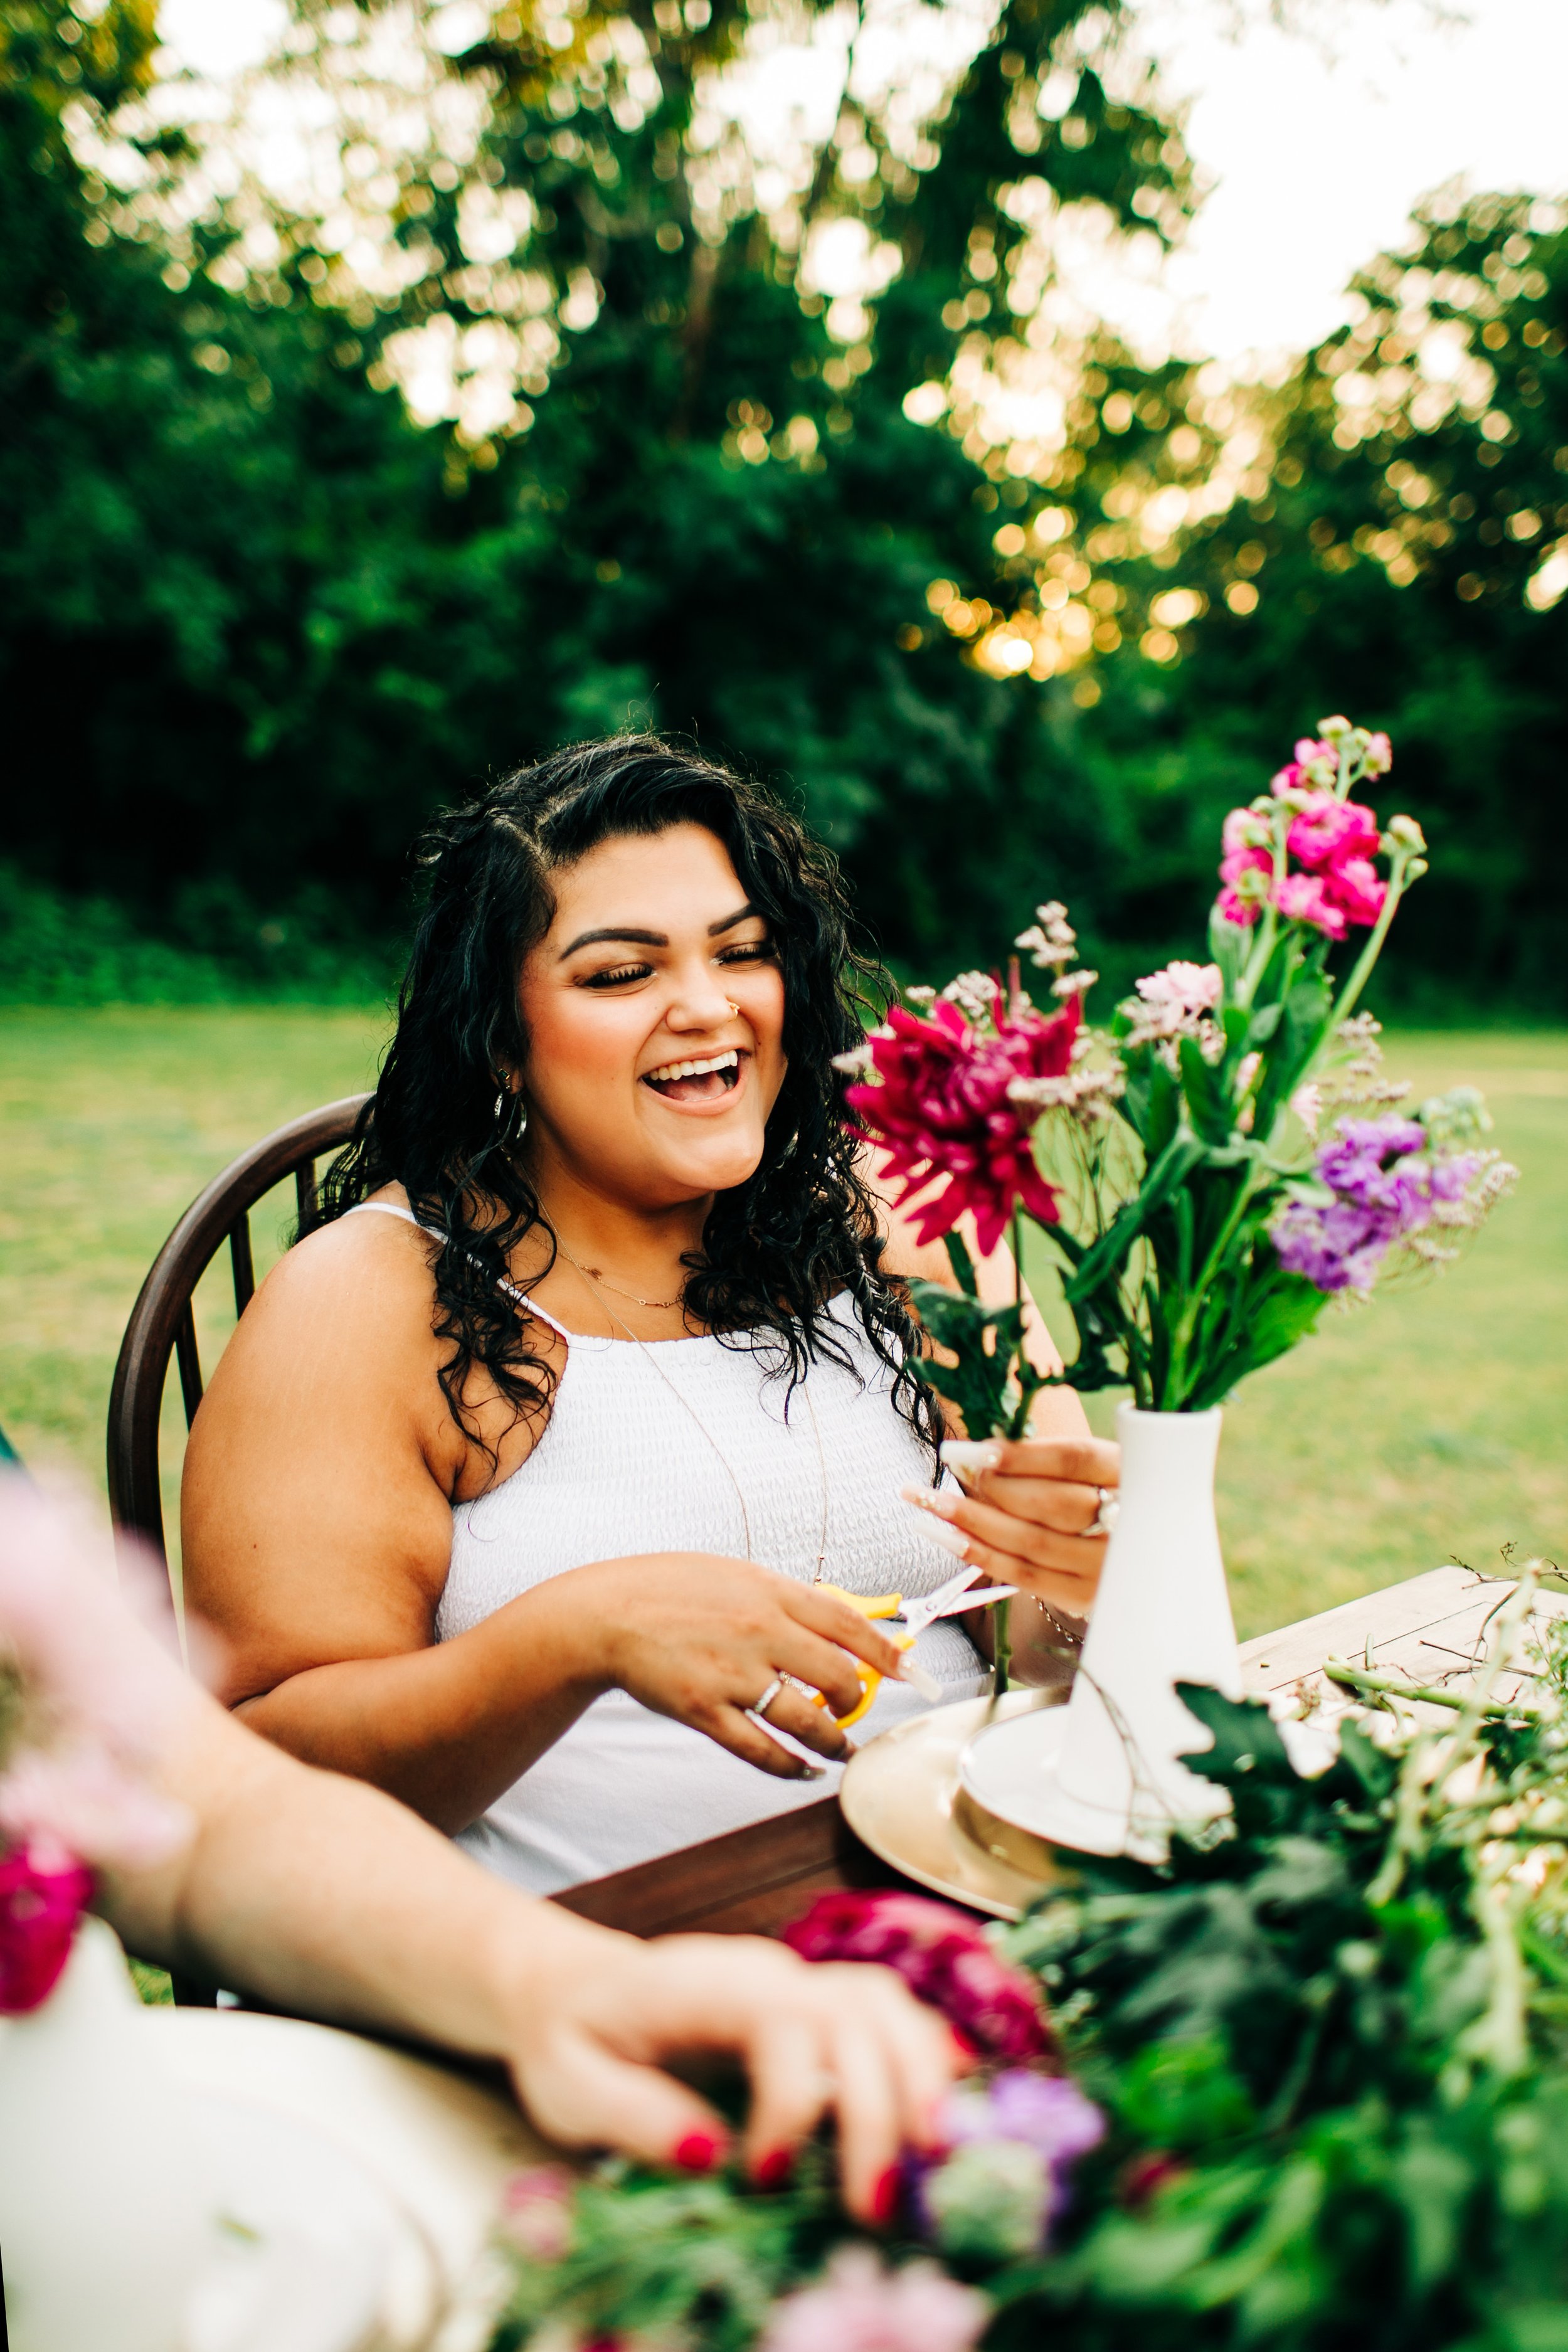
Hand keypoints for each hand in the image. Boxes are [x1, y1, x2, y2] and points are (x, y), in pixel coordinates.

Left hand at [503, 1921, 964, 2220]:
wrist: (571, 1987)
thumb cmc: (571, 2038)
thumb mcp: (567, 2084)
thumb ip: (631, 2116)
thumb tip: (714, 2155)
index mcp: (706, 1983)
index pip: (782, 2022)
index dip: (793, 2101)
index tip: (766, 2178)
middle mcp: (766, 1972)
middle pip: (855, 2014)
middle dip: (882, 2108)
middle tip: (877, 2206)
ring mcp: (796, 1982)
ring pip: (886, 2005)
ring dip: (921, 2079)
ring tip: (935, 2160)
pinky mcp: (813, 2008)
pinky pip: (887, 2016)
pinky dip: (924, 2058)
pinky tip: (941, 2111)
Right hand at [575, 1553, 909, 1779]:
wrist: (607, 1613)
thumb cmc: (673, 1590)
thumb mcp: (738, 1576)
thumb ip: (785, 1601)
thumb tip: (835, 1627)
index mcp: (771, 1593)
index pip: (849, 1624)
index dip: (886, 1652)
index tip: (908, 1671)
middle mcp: (759, 1632)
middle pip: (838, 1676)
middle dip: (856, 1700)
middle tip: (852, 1707)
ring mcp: (732, 1675)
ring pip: (807, 1721)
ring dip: (834, 1742)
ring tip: (841, 1750)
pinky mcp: (705, 1711)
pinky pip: (762, 1751)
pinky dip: (791, 1767)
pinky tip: (804, 1770)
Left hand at [903, 1435, 1120, 1620]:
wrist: (1147, 1562)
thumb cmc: (1107, 1498)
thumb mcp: (1096, 1468)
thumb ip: (1049, 1460)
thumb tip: (980, 1449)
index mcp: (1134, 1475)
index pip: (1076, 1460)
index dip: (1023, 1454)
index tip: (975, 1447)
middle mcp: (1128, 1523)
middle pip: (1050, 1503)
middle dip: (992, 1484)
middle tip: (950, 1463)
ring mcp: (1106, 1566)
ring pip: (1028, 1541)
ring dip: (969, 1519)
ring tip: (924, 1498)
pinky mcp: (1083, 1595)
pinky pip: (1021, 1573)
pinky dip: (978, 1552)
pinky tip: (943, 1534)